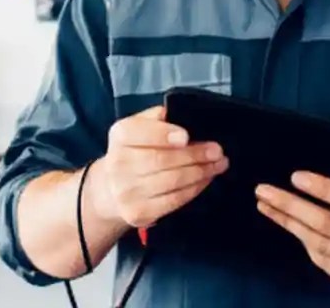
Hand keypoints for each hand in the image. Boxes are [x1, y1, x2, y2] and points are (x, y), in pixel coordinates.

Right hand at [93, 106, 228, 227]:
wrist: (111, 189)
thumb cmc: (133, 151)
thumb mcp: (138, 127)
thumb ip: (156, 118)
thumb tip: (179, 115)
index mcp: (120, 135)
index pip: (139, 133)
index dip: (163, 135)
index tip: (186, 136)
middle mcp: (119, 164)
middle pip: (161, 160)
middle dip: (194, 155)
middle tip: (217, 151)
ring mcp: (127, 191)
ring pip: (172, 182)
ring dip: (200, 173)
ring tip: (218, 165)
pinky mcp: (138, 213)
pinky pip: (174, 201)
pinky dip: (194, 189)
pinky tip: (205, 180)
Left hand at [256, 171, 329, 292]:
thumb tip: (329, 164)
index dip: (323, 189)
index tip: (295, 177)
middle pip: (327, 225)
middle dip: (290, 206)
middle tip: (263, 191)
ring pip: (319, 244)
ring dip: (289, 224)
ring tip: (267, 207)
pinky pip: (323, 261)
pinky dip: (305, 242)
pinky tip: (291, 226)